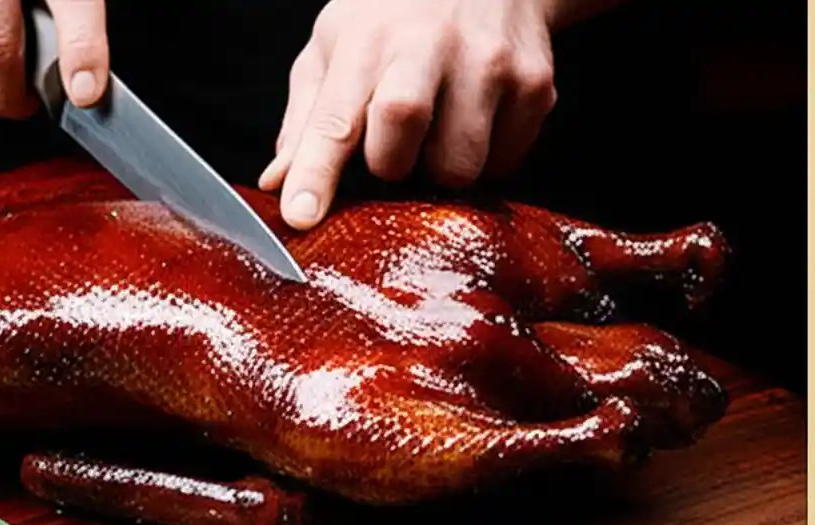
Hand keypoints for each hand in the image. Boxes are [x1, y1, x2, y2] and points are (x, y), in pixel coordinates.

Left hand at [260, 0, 565, 230]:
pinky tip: (475, 121)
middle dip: (390, 164)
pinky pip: (503, 163)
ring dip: (438, 170)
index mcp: (369, 40)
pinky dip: (482, 160)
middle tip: (392, 146)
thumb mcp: (337, 45)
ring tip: (436, 133)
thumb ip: (306, 118)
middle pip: (403, 127)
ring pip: (459, 166)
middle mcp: (432, 44)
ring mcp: (491, 63)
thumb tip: (278, 184)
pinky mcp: (537, 85)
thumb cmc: (396, 15)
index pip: (336, 117)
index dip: (317, 172)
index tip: (301, 215)